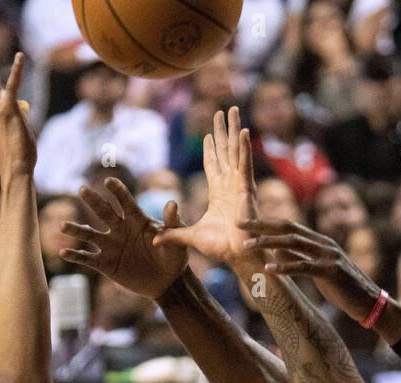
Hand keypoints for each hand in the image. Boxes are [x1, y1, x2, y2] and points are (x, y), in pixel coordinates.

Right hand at [59, 178, 186, 299]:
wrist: (167, 282)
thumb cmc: (174, 258)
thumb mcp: (176, 241)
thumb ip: (172, 223)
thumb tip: (172, 203)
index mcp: (137, 220)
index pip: (125, 202)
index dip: (117, 191)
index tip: (109, 181)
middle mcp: (120, 229)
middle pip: (103, 212)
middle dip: (93, 201)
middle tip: (82, 189)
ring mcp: (111, 246)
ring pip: (90, 235)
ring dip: (76, 230)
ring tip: (63, 226)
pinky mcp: (105, 264)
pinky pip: (87, 258)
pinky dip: (75, 255)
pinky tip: (64, 252)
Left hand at [154, 107, 256, 267]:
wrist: (237, 255)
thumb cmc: (220, 248)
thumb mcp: (190, 237)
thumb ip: (173, 234)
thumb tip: (155, 240)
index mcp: (219, 194)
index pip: (213, 165)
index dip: (211, 149)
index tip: (208, 133)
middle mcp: (230, 184)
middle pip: (225, 151)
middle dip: (223, 131)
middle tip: (222, 112)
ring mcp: (239, 184)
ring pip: (235, 150)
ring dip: (234, 129)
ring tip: (232, 110)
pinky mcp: (246, 188)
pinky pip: (244, 163)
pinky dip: (244, 147)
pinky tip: (243, 131)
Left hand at [239, 219, 381, 322]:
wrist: (369, 302)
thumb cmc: (342, 288)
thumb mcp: (318, 270)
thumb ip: (300, 258)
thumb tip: (276, 252)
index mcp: (320, 241)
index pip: (289, 226)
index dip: (267, 222)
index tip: (245, 222)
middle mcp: (324, 243)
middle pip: (288, 229)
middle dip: (262, 226)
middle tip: (240, 225)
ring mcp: (328, 256)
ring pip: (293, 244)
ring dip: (268, 244)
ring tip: (248, 245)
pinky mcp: (331, 272)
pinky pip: (304, 267)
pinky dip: (284, 267)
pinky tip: (268, 269)